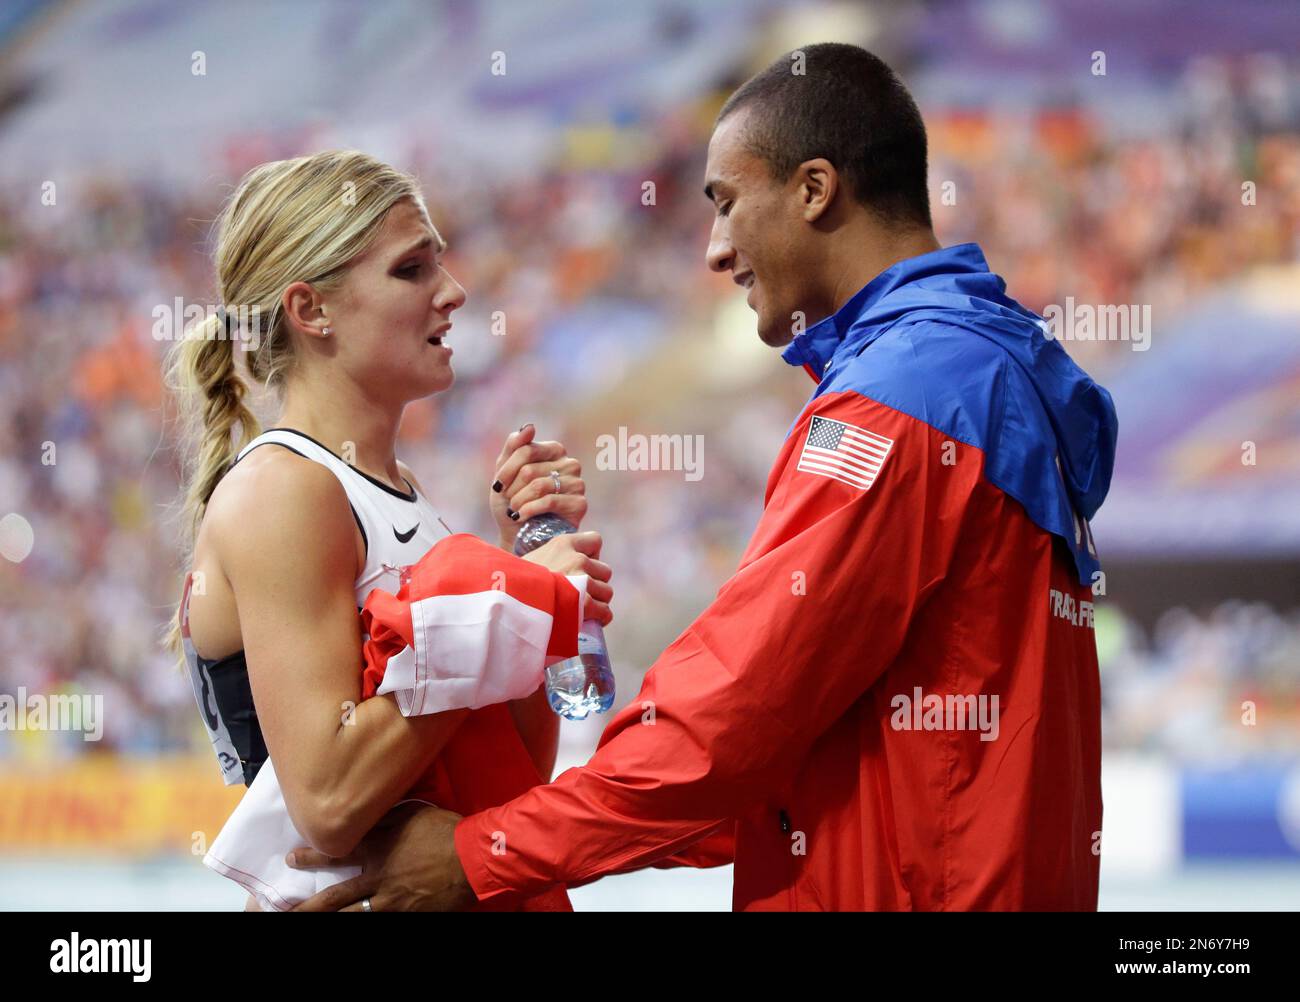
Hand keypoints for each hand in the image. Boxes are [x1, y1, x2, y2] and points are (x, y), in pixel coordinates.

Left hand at [286, 802, 475, 911]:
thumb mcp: (412, 813)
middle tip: (286, 911)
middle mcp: (378, 878)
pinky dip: (364, 922)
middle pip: (336, 897)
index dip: (312, 857)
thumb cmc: (444, 830)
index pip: (337, 854)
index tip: (291, 859)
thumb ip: (385, 817)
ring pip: (352, 915)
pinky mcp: (406, 914)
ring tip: (308, 922)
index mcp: (378, 849)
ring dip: (328, 920)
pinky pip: (378, 921)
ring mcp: (391, 901)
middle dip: (308, 906)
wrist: (471, 858)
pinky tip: (352, 923)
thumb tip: (363, 814)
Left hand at [489, 424, 587, 545]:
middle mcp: (570, 463)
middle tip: (510, 502)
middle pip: (529, 469)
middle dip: (512, 489)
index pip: (525, 450)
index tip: (498, 486)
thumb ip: (514, 447)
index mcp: (554, 450)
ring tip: (515, 510)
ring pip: (538, 485)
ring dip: (518, 501)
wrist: (519, 536)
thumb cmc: (512, 503)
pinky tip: (522, 516)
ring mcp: (577, 483)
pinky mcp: (580, 503)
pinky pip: (549, 501)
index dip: (506, 471)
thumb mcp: (505, 473)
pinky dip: (529, 510)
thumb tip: (530, 426)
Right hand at [521, 531, 612, 624]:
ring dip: (598, 601)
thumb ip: (549, 560)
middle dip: (596, 582)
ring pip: (606, 592)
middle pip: (605, 571)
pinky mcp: (585, 604)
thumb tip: (556, 570)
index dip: (592, 555)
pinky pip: (605, 611)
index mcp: (563, 544)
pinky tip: (591, 620)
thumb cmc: (513, 582)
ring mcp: (583, 581)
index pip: (595, 540)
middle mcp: (577, 559)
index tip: (582, 567)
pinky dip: (601, 617)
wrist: (507, 600)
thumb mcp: (530, 559)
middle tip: (580, 593)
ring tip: (583, 609)